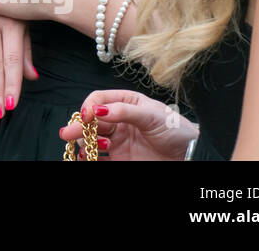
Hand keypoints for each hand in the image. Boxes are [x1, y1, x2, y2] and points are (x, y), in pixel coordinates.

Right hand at [59, 89, 197, 160]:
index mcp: (126, 103)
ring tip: (93, 148)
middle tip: (68, 134)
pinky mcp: (120, 158)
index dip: (89, 106)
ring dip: (85, 142)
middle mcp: (118, 120)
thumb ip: (125, 111)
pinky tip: (88, 158)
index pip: (99, 100)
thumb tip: (98, 110)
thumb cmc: (176, 130)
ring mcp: (118, 140)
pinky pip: (99, 158)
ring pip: (91, 138)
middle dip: (80, 126)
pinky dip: (89, 157)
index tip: (87, 116)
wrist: (190, 156)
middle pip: (91, 120)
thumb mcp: (152, 115)